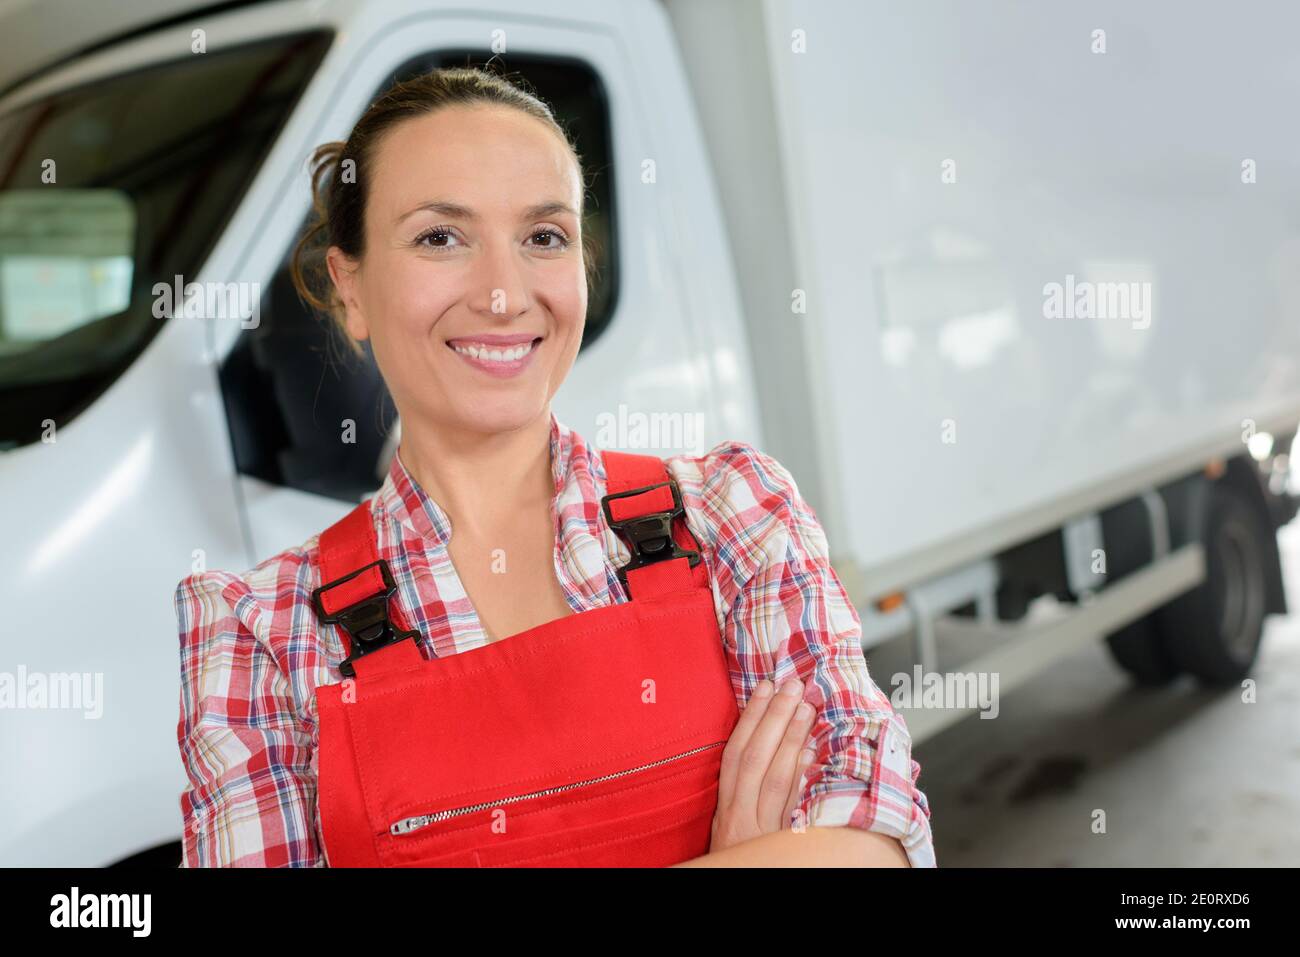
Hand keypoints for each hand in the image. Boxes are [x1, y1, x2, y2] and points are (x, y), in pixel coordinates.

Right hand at [709, 677, 817, 852]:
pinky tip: (812, 756)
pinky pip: (792, 811)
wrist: (735, 888)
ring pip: (775, 780)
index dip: (750, 718)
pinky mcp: (782, 849)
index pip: (735, 755)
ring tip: (807, 708)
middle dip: (774, 718)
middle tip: (793, 685)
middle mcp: (740, 820)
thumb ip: (745, 793)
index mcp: (726, 811)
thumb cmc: (739, 863)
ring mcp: (762, 834)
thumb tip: (771, 745)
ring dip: (791, 739)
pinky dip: (801, 781)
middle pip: (755, 760)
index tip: (766, 688)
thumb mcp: (734, 828)